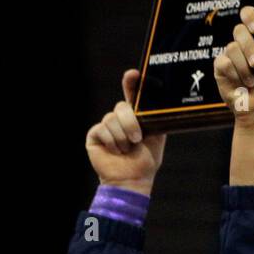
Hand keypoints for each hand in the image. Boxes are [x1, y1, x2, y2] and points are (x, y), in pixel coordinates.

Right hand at [85, 70, 165, 193]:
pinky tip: (115, 152)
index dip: (131, 82)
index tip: (134, 74)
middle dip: (130, 123)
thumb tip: (159, 101)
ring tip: (126, 150)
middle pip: (121, 106)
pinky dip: (112, 142)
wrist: (132, 179)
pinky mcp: (94, 135)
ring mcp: (106, 126)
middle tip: (137, 140)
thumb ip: (155, 118)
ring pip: (111, 119)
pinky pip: (102, 129)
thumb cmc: (146, 161)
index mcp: (134, 116)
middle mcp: (119, 119)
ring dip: (122, 138)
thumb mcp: (156, 137)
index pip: (131, 94)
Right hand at [214, 6, 253, 119]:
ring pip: (232, 48)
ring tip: (253, 81)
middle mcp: (242, 43)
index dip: (249, 16)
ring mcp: (230, 54)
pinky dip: (235, 74)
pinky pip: (224, 62)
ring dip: (244, 67)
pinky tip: (242, 85)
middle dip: (249, 47)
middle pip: (239, 30)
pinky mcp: (220, 67)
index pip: (248, 15)